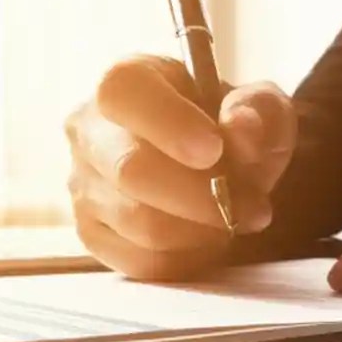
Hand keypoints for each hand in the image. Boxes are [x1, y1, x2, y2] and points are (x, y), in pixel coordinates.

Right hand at [64, 54, 296, 279]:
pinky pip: (138, 260)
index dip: (170, 124)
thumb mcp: (257, 104)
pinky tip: (208, 240)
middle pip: (130, 170)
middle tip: (251, 206)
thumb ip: (258, 108)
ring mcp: (83, 185)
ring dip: (202, 231)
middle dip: (201, 196)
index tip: (215, 150)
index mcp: (122, 81)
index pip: (124, 93)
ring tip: (236, 222)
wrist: (207, 164)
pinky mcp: (91, 232)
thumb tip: (241, 128)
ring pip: (139, 223)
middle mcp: (88, 131)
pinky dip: (186, 258)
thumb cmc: (225, 126)